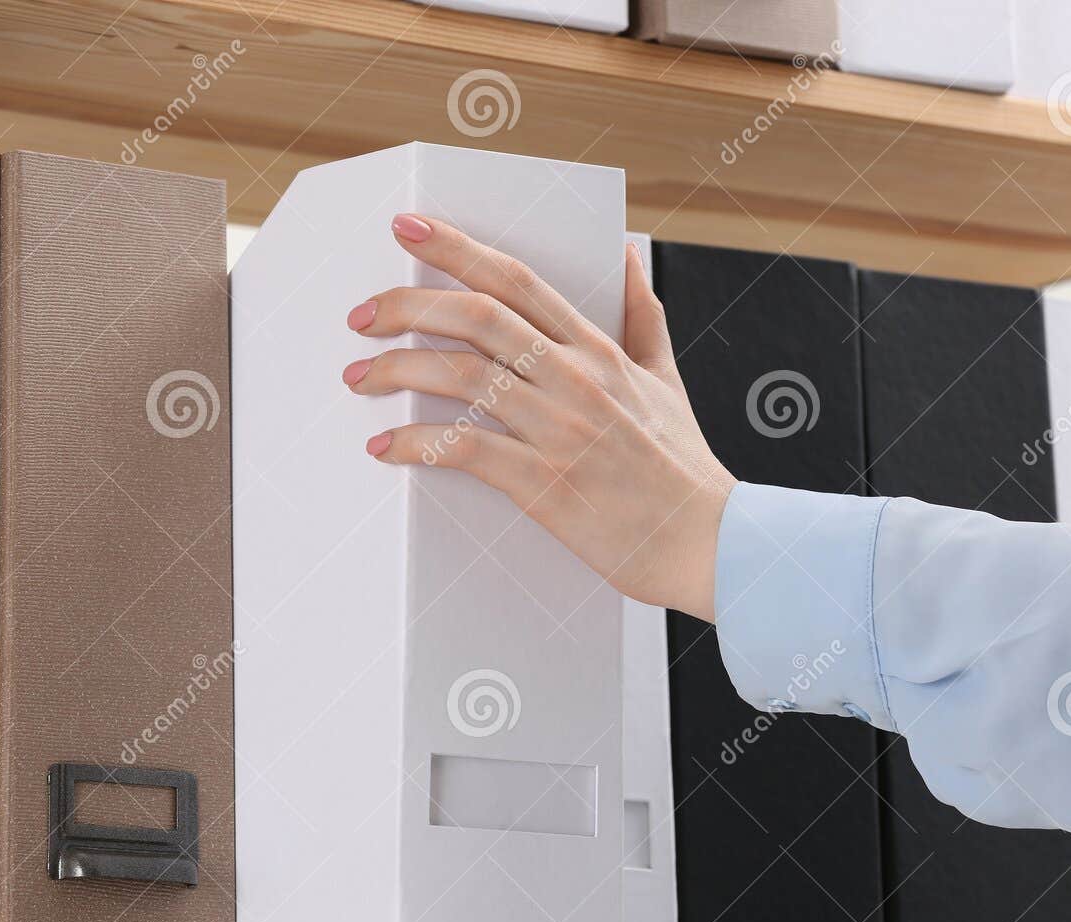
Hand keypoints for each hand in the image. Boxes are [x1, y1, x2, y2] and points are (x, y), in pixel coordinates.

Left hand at [342, 214, 735, 622]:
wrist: (708, 543)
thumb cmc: (683, 468)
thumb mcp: (666, 380)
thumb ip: (642, 316)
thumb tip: (629, 252)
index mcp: (598, 350)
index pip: (517, 280)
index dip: (456, 248)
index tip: (407, 229)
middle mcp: (576, 380)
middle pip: (476, 317)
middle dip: (406, 305)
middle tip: (362, 315)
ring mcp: (560, 431)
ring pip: (462, 376)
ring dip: (398, 369)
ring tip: (361, 378)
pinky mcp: (545, 485)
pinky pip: (464, 450)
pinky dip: (416, 444)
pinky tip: (386, 446)